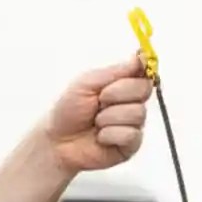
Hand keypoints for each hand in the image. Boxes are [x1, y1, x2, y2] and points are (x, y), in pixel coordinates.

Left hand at [44, 51, 153, 173]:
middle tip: (98, 101)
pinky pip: (131, 134)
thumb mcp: (86, 83)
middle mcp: (131, 103)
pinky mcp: (131, 145)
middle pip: (144, 89)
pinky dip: (109, 135)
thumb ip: (115, 71)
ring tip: (95, 123)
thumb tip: (139, 57)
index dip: (139, 70)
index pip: (143, 72)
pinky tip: (100, 137)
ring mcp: (133, 124)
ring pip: (138, 113)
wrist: (57, 141)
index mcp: (122, 85)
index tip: (130, 71)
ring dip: (109, 117)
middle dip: (116, 94)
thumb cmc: (68, 112)